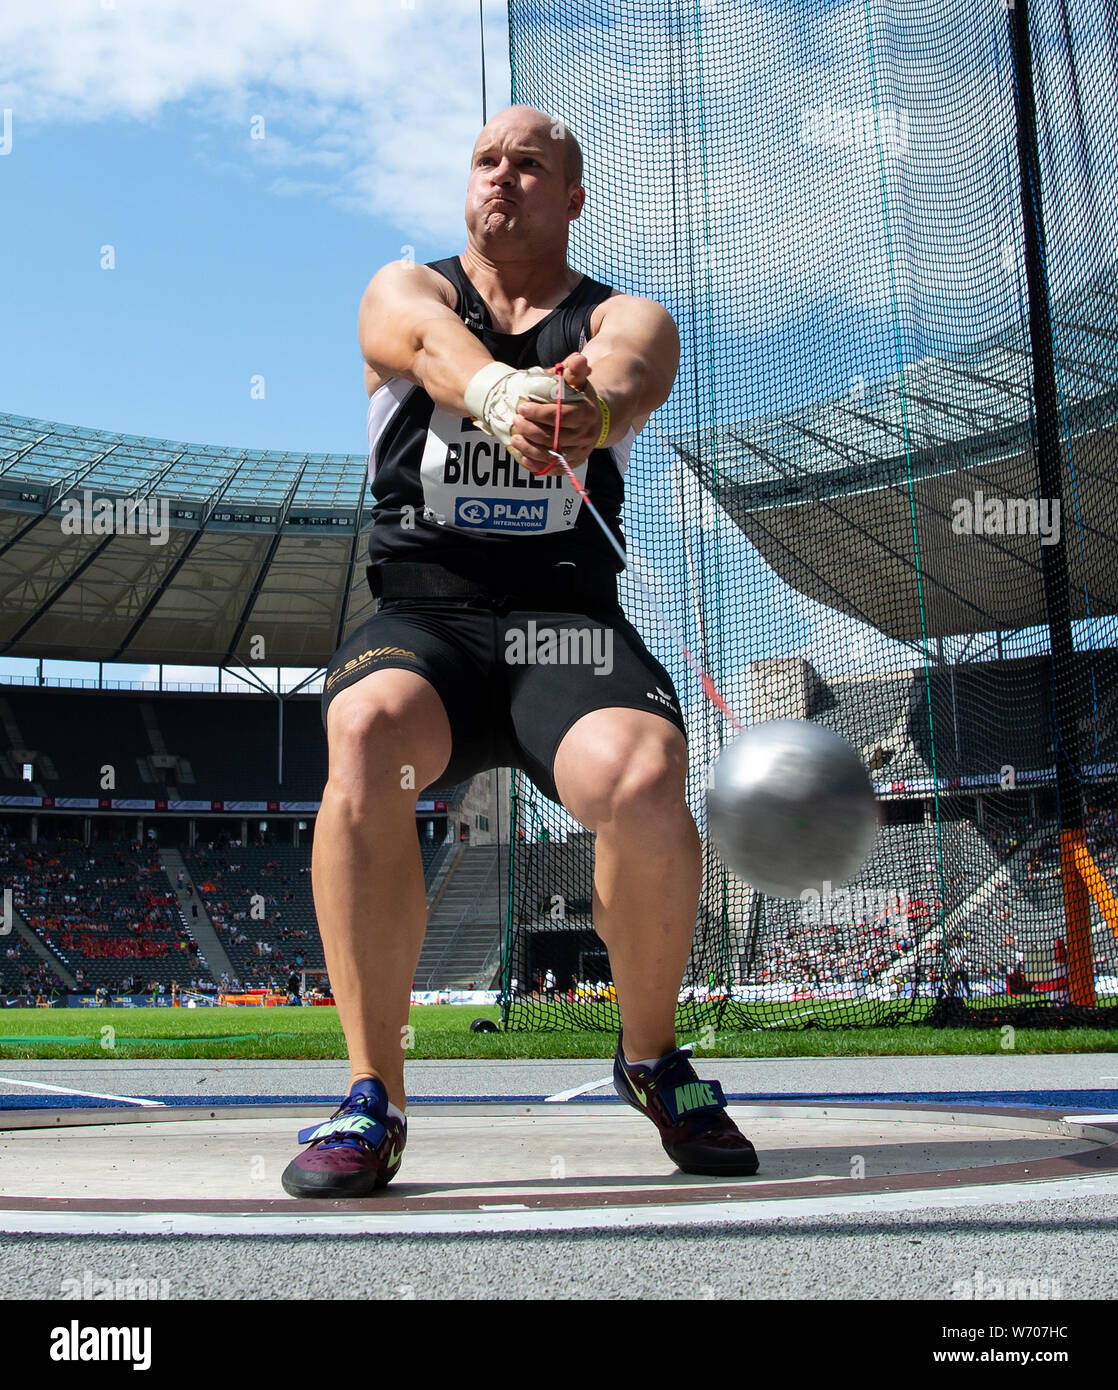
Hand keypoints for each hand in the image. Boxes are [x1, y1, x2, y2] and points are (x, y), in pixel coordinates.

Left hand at [509, 353, 603, 472]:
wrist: (593, 418)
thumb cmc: (579, 397)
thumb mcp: (578, 382)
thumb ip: (574, 371)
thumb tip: (577, 360)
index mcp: (587, 413)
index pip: (560, 416)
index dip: (539, 413)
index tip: (522, 408)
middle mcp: (586, 435)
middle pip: (553, 437)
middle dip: (530, 430)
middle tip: (515, 421)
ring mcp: (580, 452)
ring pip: (551, 455)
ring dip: (529, 448)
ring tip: (514, 438)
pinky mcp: (573, 463)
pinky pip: (553, 468)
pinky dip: (536, 464)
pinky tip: (522, 455)